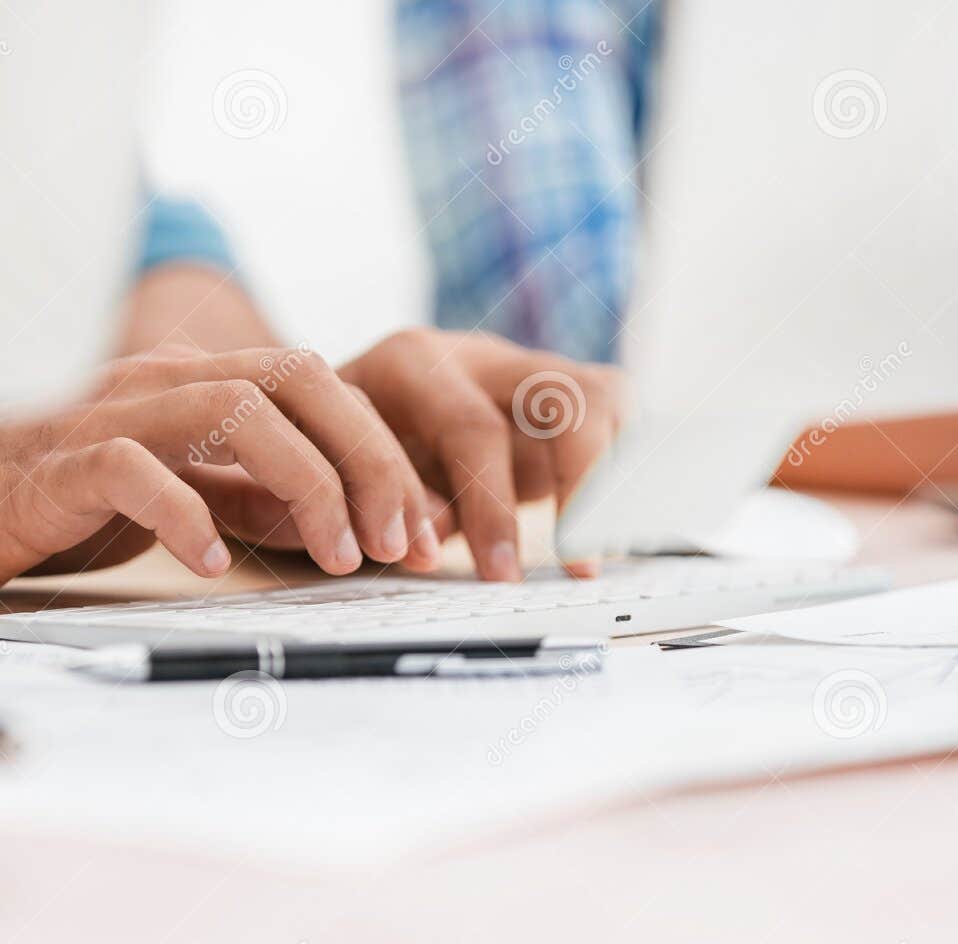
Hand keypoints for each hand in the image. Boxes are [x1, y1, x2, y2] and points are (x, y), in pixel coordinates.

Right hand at [0, 350, 442, 604]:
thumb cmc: (51, 504)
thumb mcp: (176, 498)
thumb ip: (248, 497)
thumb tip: (340, 517)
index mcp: (194, 385)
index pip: (317, 386)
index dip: (384, 453)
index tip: (421, 531)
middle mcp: (160, 382)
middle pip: (299, 382)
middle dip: (370, 462)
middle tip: (403, 543)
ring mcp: (108, 414)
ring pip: (237, 410)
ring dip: (308, 483)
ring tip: (337, 557)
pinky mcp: (55, 464)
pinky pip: (135, 468)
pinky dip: (188, 513)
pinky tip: (213, 565)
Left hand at [337, 329, 623, 579]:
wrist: (337, 413)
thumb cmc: (337, 453)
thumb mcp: (337, 476)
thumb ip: (385, 504)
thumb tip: (433, 543)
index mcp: (409, 364)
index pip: (473, 429)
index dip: (492, 509)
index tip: (501, 575)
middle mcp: (473, 355)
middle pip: (565, 396)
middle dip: (579, 488)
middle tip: (575, 563)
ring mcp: (519, 366)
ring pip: (602, 396)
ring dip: (612, 475)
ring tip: (601, 546)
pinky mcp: (553, 392)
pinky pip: (613, 414)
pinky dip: (620, 468)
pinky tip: (609, 527)